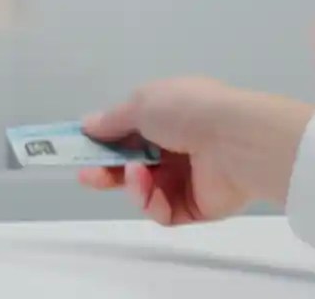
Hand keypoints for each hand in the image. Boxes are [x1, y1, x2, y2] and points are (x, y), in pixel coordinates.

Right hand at [78, 77, 314, 226]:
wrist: (236, 140)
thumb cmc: (188, 111)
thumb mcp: (142, 103)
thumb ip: (112, 120)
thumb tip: (88, 125)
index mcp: (169, 115)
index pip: (129, 132)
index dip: (104, 140)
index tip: (78, 148)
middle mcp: (178, 146)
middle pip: (132, 165)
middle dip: (107, 170)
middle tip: (86, 175)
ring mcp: (188, 178)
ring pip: (144, 190)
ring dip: (132, 184)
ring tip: (135, 174)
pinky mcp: (196, 207)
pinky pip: (163, 210)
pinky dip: (151, 201)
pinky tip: (153, 189)